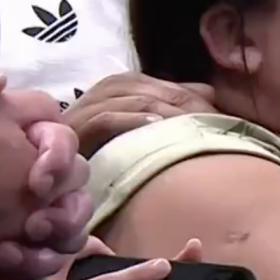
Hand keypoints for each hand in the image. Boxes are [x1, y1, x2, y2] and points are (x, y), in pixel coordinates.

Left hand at [0, 64, 91, 279]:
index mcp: (35, 145)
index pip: (68, 148)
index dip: (59, 163)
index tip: (34, 180)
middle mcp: (42, 188)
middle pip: (79, 203)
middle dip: (66, 218)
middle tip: (34, 226)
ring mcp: (27, 226)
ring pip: (61, 246)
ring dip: (44, 255)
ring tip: (7, 254)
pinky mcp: (5, 259)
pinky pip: (23, 279)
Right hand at [65, 73, 217, 157]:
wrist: (74, 198)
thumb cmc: (116, 167)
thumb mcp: (147, 135)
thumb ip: (173, 108)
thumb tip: (206, 91)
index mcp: (104, 94)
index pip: (141, 81)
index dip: (176, 88)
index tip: (208, 104)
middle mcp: (87, 101)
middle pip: (130, 86)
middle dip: (170, 96)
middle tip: (203, 112)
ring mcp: (75, 118)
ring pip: (119, 98)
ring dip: (155, 107)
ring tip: (186, 120)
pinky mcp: (72, 137)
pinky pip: (103, 121)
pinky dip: (130, 120)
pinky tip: (155, 126)